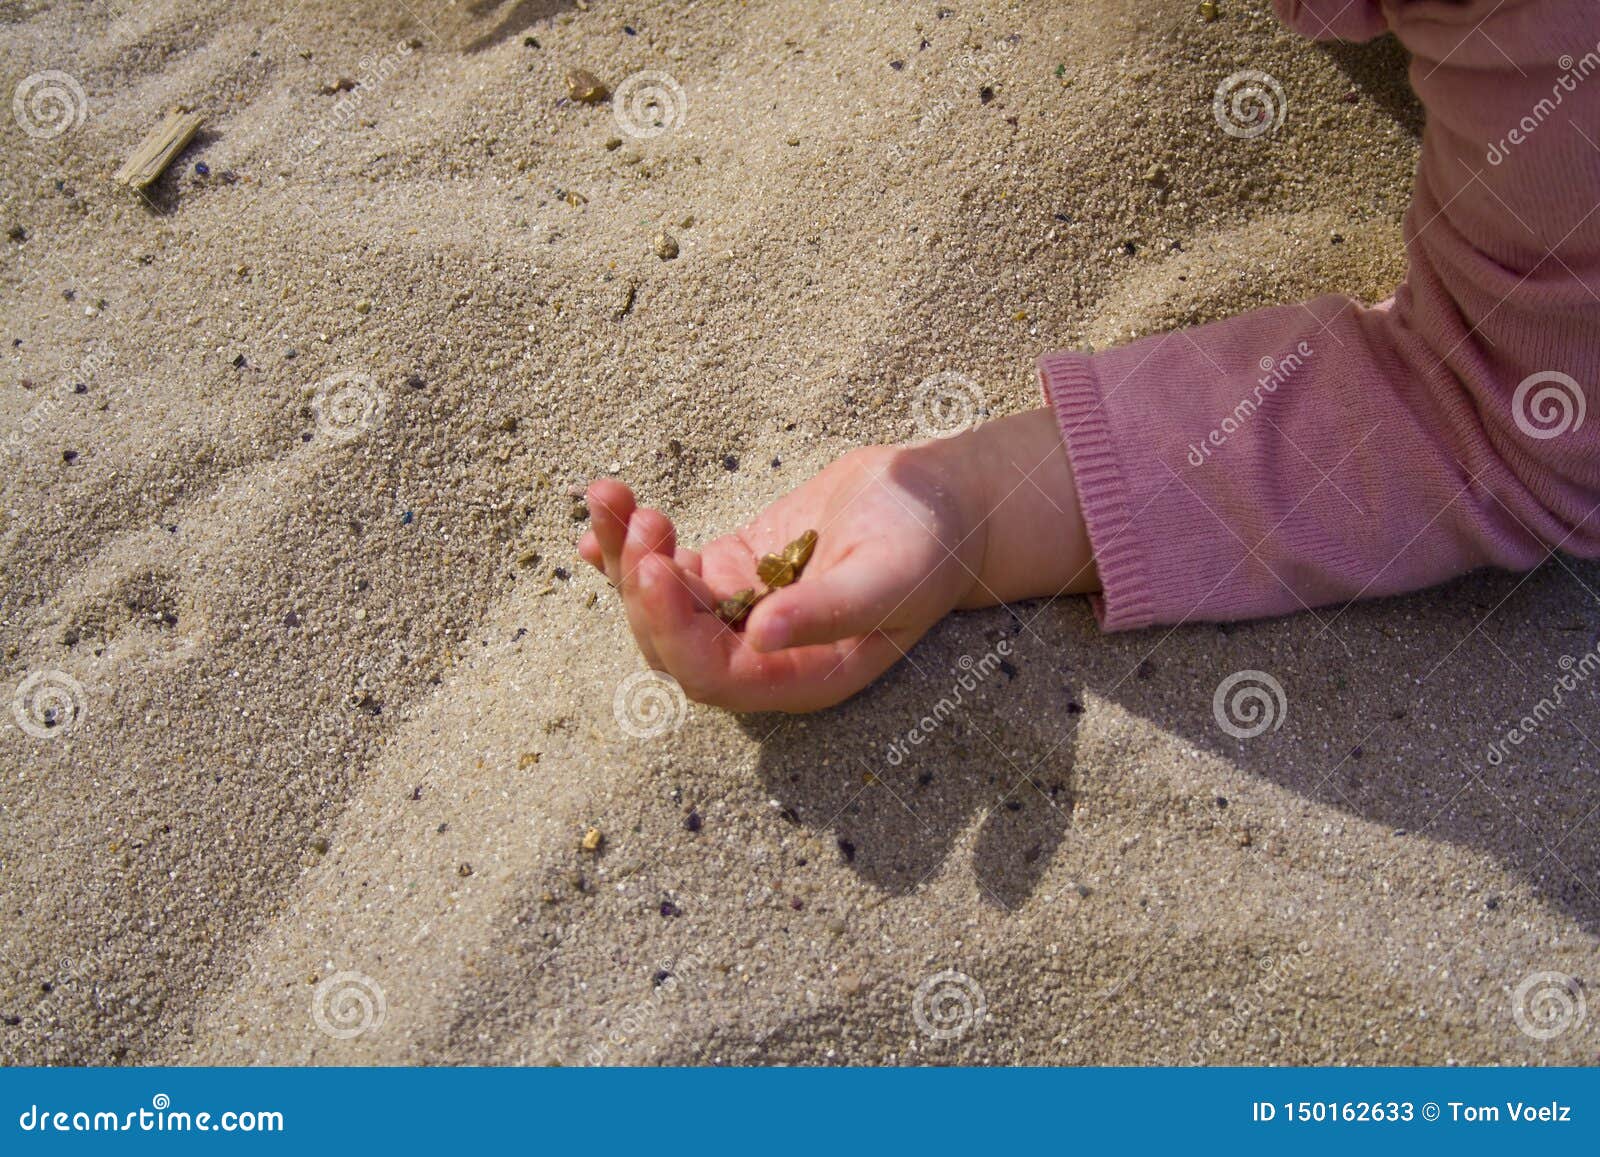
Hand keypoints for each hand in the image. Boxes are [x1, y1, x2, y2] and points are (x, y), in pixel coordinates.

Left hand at [579, 442, 987, 711]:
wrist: (935, 502)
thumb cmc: (925, 547)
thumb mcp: (888, 577)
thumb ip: (829, 612)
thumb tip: (760, 637)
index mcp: (799, 678)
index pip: (714, 676)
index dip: (674, 630)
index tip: (655, 567)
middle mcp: (761, 659)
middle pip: (670, 644)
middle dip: (640, 587)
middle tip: (642, 521)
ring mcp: (739, 615)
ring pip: (659, 604)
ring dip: (625, 556)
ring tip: (609, 496)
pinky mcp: (729, 574)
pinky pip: (667, 571)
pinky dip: (628, 546)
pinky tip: (602, 516)